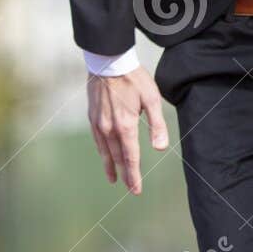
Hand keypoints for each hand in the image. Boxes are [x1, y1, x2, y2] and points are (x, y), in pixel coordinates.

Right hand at [87, 67, 168, 194]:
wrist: (108, 62)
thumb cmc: (133, 78)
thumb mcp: (151, 99)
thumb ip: (157, 125)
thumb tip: (160, 148)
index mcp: (126, 126)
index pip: (131, 157)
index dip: (134, 175)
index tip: (137, 190)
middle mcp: (110, 128)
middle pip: (117, 158)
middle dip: (125, 175)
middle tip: (131, 189)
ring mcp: (99, 123)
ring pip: (105, 151)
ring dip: (111, 166)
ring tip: (114, 178)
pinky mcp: (92, 117)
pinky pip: (98, 140)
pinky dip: (102, 152)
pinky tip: (104, 155)